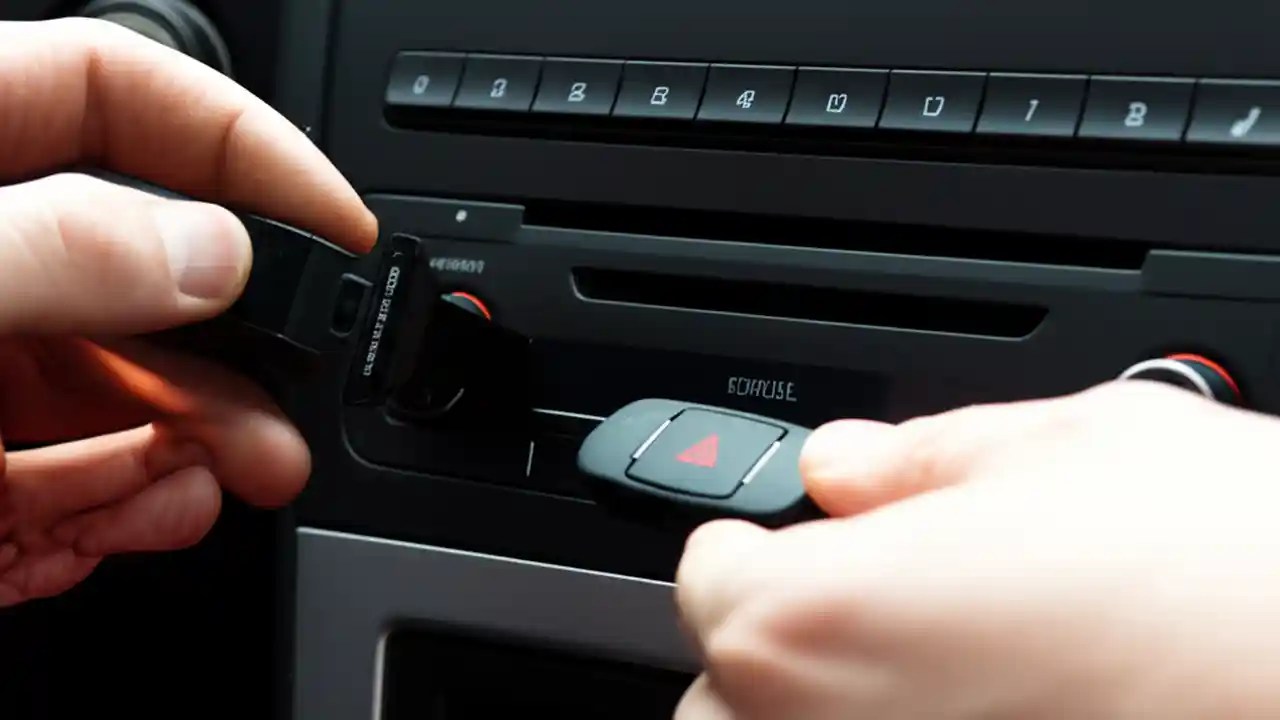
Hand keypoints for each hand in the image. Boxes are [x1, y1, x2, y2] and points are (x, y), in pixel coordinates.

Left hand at [0, 18, 376, 605]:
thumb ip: (55, 248)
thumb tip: (210, 256)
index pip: (116, 92)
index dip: (243, 145)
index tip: (336, 224)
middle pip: (136, 260)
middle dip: (237, 338)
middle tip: (300, 393)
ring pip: (111, 380)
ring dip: (199, 434)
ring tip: (248, 474)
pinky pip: (57, 470)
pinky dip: (119, 498)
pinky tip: (155, 509)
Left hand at [674, 381, 1279, 718]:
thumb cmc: (1241, 570)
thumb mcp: (1077, 449)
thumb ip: (921, 459)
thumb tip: (843, 467)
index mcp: (816, 618)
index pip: (710, 582)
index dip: (760, 548)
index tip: (805, 543)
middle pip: (729, 697)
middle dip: (784, 652)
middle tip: (888, 616)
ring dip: (824, 713)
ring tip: (949, 678)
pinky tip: (990, 713)